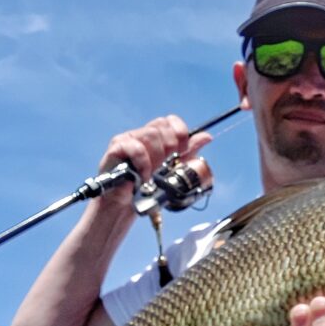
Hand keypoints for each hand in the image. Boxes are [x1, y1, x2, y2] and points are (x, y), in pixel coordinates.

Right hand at [96, 115, 212, 207]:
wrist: (127, 204)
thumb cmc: (148, 186)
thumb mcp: (174, 168)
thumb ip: (188, 151)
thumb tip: (207, 137)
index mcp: (156, 137)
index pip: (170, 121)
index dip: (180, 132)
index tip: (182, 150)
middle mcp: (141, 134)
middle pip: (161, 126)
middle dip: (170, 146)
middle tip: (166, 164)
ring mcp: (128, 139)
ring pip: (150, 135)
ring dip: (157, 156)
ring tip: (153, 173)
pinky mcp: (116, 148)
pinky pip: (135, 148)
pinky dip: (144, 162)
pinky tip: (144, 175)